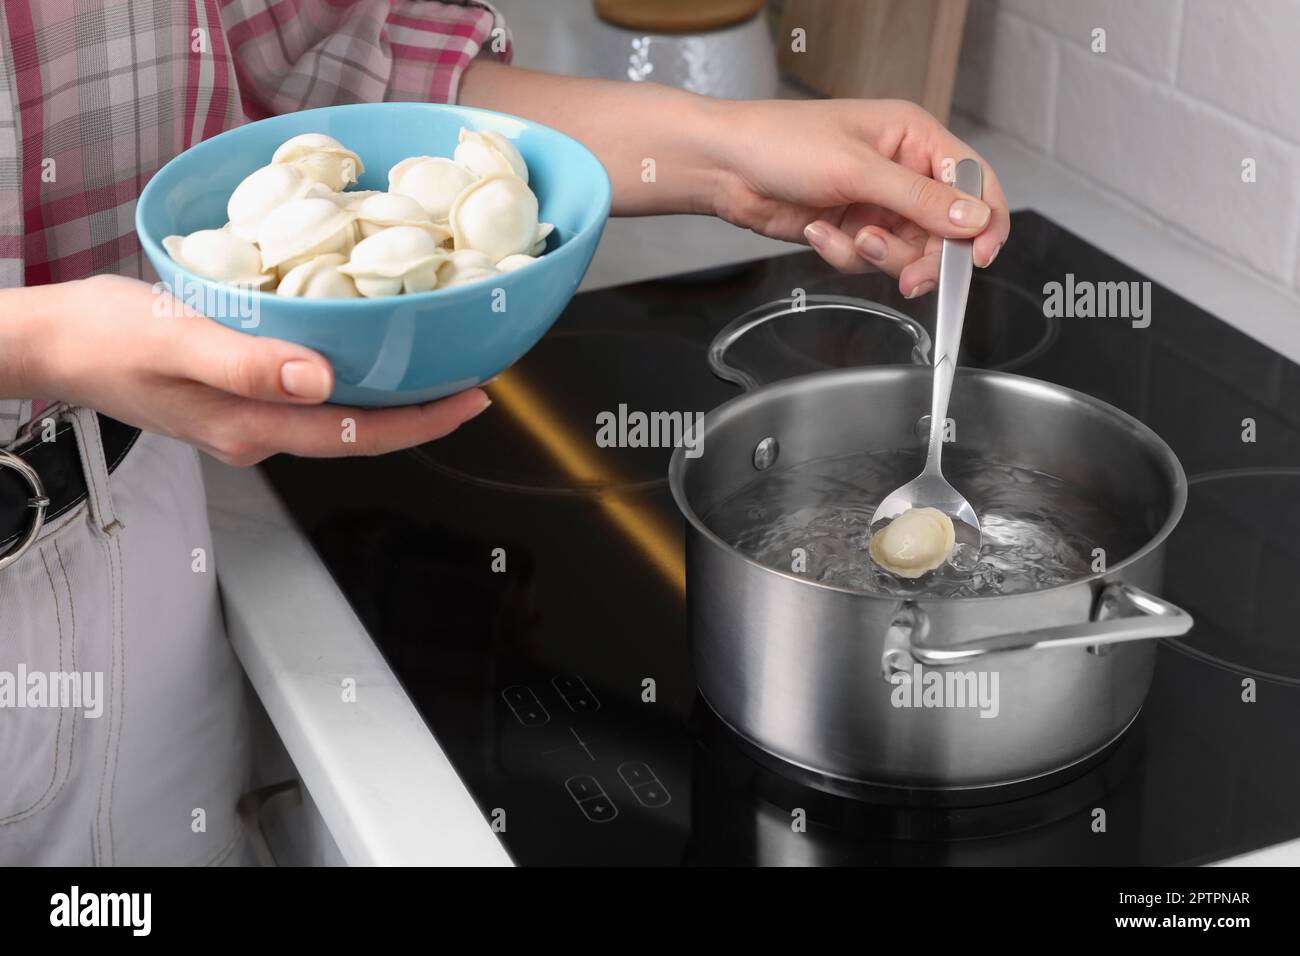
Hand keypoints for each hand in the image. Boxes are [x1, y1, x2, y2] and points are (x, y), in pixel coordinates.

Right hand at [10, 274, 489, 465]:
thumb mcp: (177, 341)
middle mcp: (257, 433)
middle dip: (420, 413)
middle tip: (472, 381)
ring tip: (434, 365)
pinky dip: (348, 378)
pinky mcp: (236, 398)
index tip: (472, 400)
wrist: (53, 343)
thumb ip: (248, 363)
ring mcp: (247, 420)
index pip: (358, 434)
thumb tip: (320, 380)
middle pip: (358, 432)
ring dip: (388, 396)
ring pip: (336, 416)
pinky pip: (309, 395)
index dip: (422, 423)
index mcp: (251, 426)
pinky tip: (364, 349)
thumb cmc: (105, 337)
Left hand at [708, 98, 1009, 296]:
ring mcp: (876, 204)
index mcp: (915, 138)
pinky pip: (867, 259)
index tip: (978, 259)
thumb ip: (920, 199)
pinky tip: (819, 230)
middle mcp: (903, 171)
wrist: (725, 167)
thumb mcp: (857, 169)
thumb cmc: (781, 142)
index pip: (975, 181)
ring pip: (907, 252)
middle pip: (946, 230)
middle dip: (926, 256)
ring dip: (879, 255)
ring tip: (851, 237)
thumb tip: (974, 219)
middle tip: (910, 276)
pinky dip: (845, 254)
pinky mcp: (851, 229)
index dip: (984, 222)